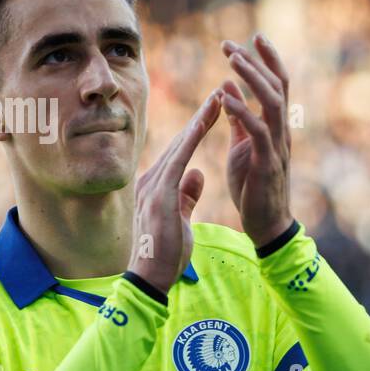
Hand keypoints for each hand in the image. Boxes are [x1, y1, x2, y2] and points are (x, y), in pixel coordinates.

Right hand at [126, 90, 219, 293]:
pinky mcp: (158, 195)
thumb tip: (198, 174)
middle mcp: (151, 180)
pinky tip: (202, 124)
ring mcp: (152, 187)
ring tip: (216, 99)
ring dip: (198, 121)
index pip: (181, 151)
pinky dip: (189, 141)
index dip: (198, 129)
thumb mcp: (181, 218)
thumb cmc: (166, 253)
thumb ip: (187, 195)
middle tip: (218, 93)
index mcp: (157, 186)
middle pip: (180, 142)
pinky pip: (177, 161)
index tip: (215, 110)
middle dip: (200, 117)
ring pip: (179, 146)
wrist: (151, 277)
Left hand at [217, 34, 293, 248]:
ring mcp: (277, 147)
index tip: (252, 37)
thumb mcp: (242, 145)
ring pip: (273, 103)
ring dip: (252, 79)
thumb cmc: (253, 186)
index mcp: (276, 126)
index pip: (277, 85)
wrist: (265, 225)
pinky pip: (258, 131)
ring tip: (233, 60)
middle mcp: (281, 132)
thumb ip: (237, 116)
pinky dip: (243, 111)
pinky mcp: (267, 163)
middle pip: (278, 86)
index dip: (267, 59)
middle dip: (257, 61)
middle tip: (232, 43)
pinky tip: (225, 97)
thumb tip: (226, 85)